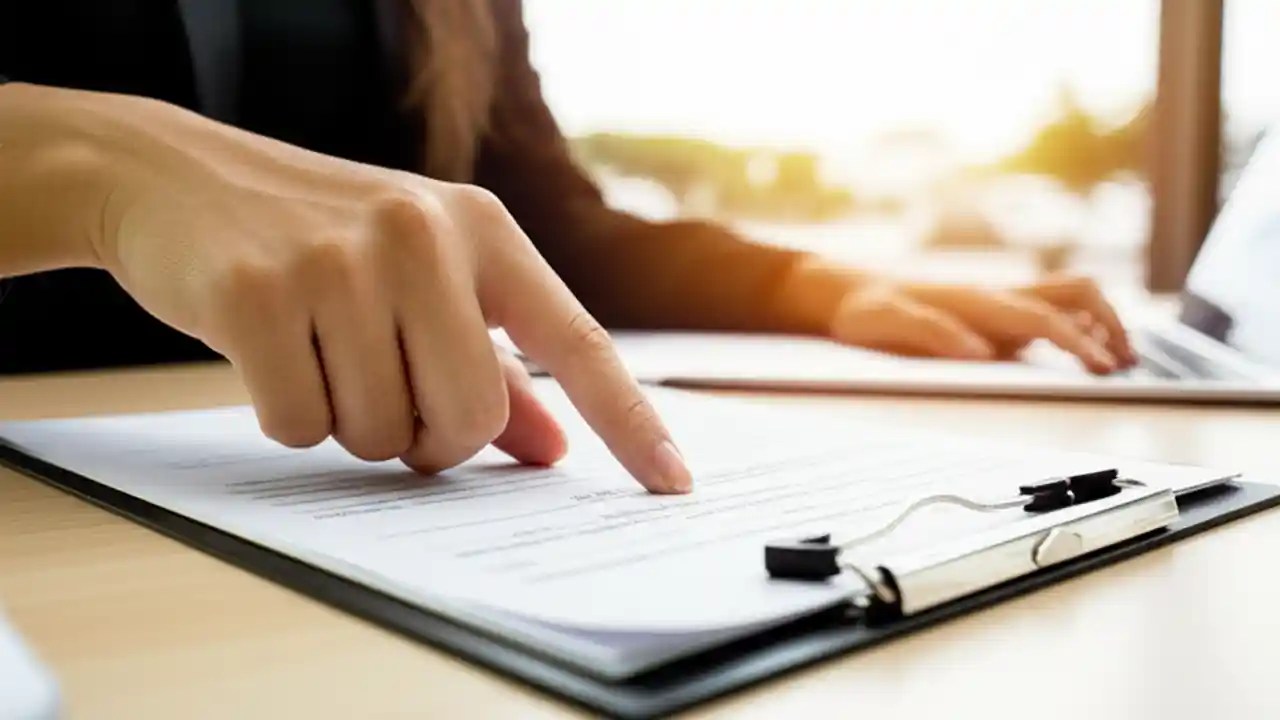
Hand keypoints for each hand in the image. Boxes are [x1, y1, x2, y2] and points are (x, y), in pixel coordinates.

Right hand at [75, 92, 689, 491]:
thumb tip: (550, 448)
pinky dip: (288, 414)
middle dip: (429, 438)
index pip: (577, 341)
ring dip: (351, 422)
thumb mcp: (420, 278)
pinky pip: (300, 425)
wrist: (180, 177)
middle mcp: (423, 234)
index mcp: (482, 229)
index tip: (673, 483)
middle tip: (391, 398)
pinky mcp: (258, 292)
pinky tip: (272, 350)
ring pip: (380, 433)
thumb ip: (489, 362)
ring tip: (322, 349)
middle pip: (470, 417)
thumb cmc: (320, 237)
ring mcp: (339, 259)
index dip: (629, 421)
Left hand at [828, 275, 1136, 373]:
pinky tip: (1082, 349)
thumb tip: (980, 353)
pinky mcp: (993, 310)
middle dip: (1110, 324)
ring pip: (1068, 294)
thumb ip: (931, 334)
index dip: (1080, 342)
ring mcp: (997, 299)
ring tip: (1118, 358)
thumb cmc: (863, 309)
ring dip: (1100, 320)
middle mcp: (994, 293)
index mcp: (975, 300)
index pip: (1044, 317)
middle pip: (1075, 292)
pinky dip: (1078, 323)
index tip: (1106, 368)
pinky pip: (1049, 307)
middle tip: (1126, 365)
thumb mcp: (884, 324)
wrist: (844, 290)